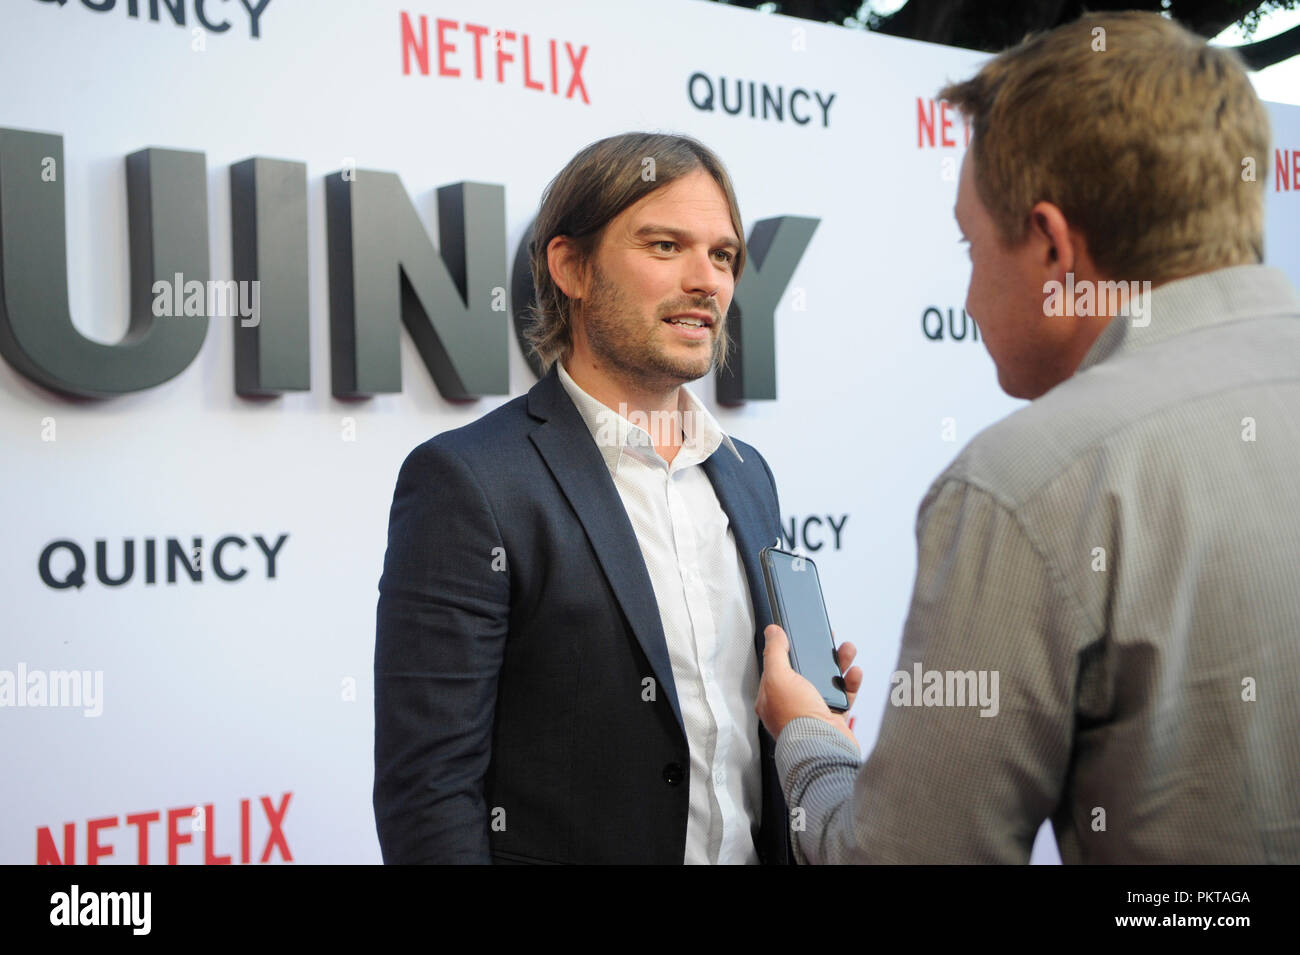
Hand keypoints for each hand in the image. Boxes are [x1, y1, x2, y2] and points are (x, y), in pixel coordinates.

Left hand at [755, 624, 860, 749]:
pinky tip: (855, 672)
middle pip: (806, 672)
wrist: (823, 748)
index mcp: (771, 697)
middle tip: (829, 639)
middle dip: (819, 654)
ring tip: (848, 650)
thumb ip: (774, 652)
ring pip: (827, 681)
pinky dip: (851, 682)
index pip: (777, 668)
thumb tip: (772, 632)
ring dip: (839, 663)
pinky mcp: (833, 718)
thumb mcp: (778, 677)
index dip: (788, 649)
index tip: (799, 635)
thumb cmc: (796, 719)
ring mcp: (813, 711)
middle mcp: (791, 704)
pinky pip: (844, 696)